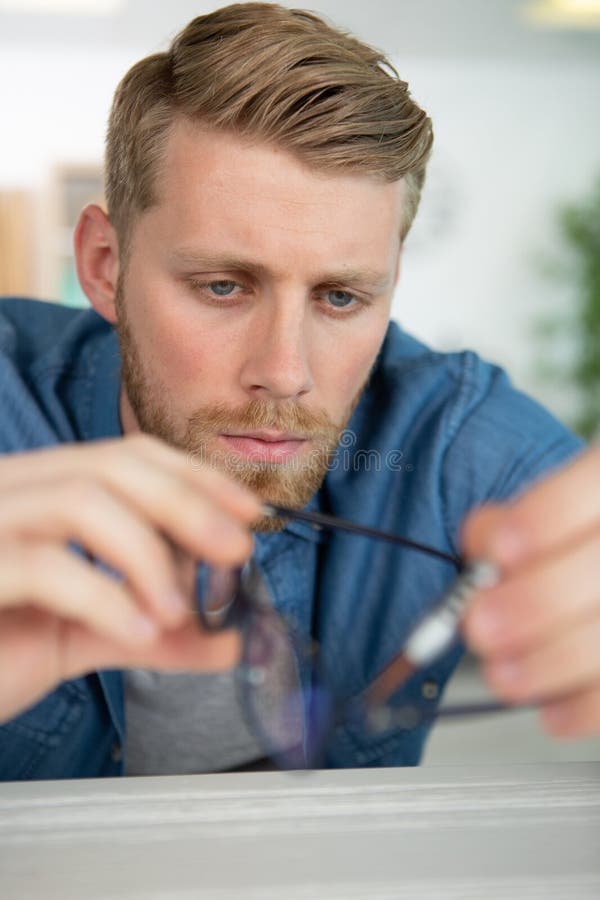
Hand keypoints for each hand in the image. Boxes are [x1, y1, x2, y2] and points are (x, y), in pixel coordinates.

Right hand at [0, 434, 261, 723]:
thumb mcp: (83, 635)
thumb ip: (152, 631)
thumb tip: (230, 639)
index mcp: (41, 493)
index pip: (128, 456)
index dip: (195, 477)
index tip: (250, 512)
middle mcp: (10, 491)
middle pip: (113, 465)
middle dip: (188, 502)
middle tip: (237, 548)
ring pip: (81, 499)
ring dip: (148, 554)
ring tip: (178, 608)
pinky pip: (46, 565)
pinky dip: (105, 597)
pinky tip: (137, 630)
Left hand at [461, 445, 599, 737]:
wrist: (593, 567)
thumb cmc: (573, 545)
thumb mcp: (545, 511)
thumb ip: (510, 523)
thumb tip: (480, 548)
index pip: (595, 485)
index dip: (547, 518)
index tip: (498, 551)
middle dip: (538, 603)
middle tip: (479, 625)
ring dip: (553, 662)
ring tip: (502, 674)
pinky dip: (587, 706)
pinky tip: (551, 710)